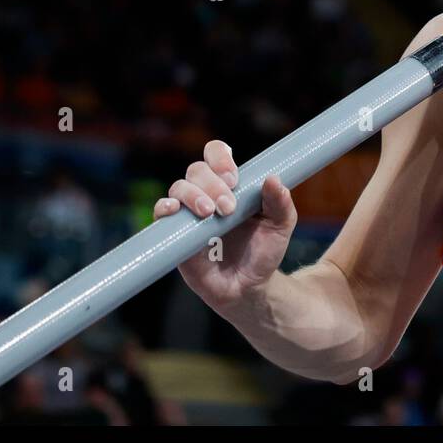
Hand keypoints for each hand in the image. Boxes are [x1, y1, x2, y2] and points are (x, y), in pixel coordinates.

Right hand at [154, 140, 297, 313]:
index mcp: (231, 185)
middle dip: (212, 184)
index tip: (233, 177)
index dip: (220, 157)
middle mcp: (207, 194)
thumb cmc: (264, 252)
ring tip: (210, 212)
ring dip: (192, 195)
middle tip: (229, 207)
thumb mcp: (280, 226)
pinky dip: (164, 207)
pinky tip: (173, 210)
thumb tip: (273, 179)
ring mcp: (189, 214)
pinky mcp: (175, 234)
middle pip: (197, 170)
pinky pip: (161, 213)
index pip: (216, 155)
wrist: (249, 288)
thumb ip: (281, 203)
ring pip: (178, 188)